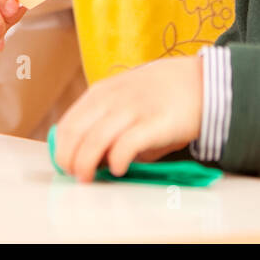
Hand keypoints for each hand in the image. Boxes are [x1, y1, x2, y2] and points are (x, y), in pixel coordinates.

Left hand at [52, 55, 202, 181]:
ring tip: (89, 177)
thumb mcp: (124, 103)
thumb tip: (90, 160)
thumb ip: (107, 126)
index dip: (61, 151)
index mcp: (100, 94)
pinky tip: (118, 169)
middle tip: (76, 176)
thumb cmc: (158, 98)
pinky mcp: (155, 122)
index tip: (66, 168)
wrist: (199, 82)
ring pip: (95, 139)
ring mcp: (133, 109)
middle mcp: (112, 99)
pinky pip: (127, 143)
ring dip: (86, 163)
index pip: (67, 125)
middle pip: (75, 133)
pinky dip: (117, 160)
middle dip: (69, 160)